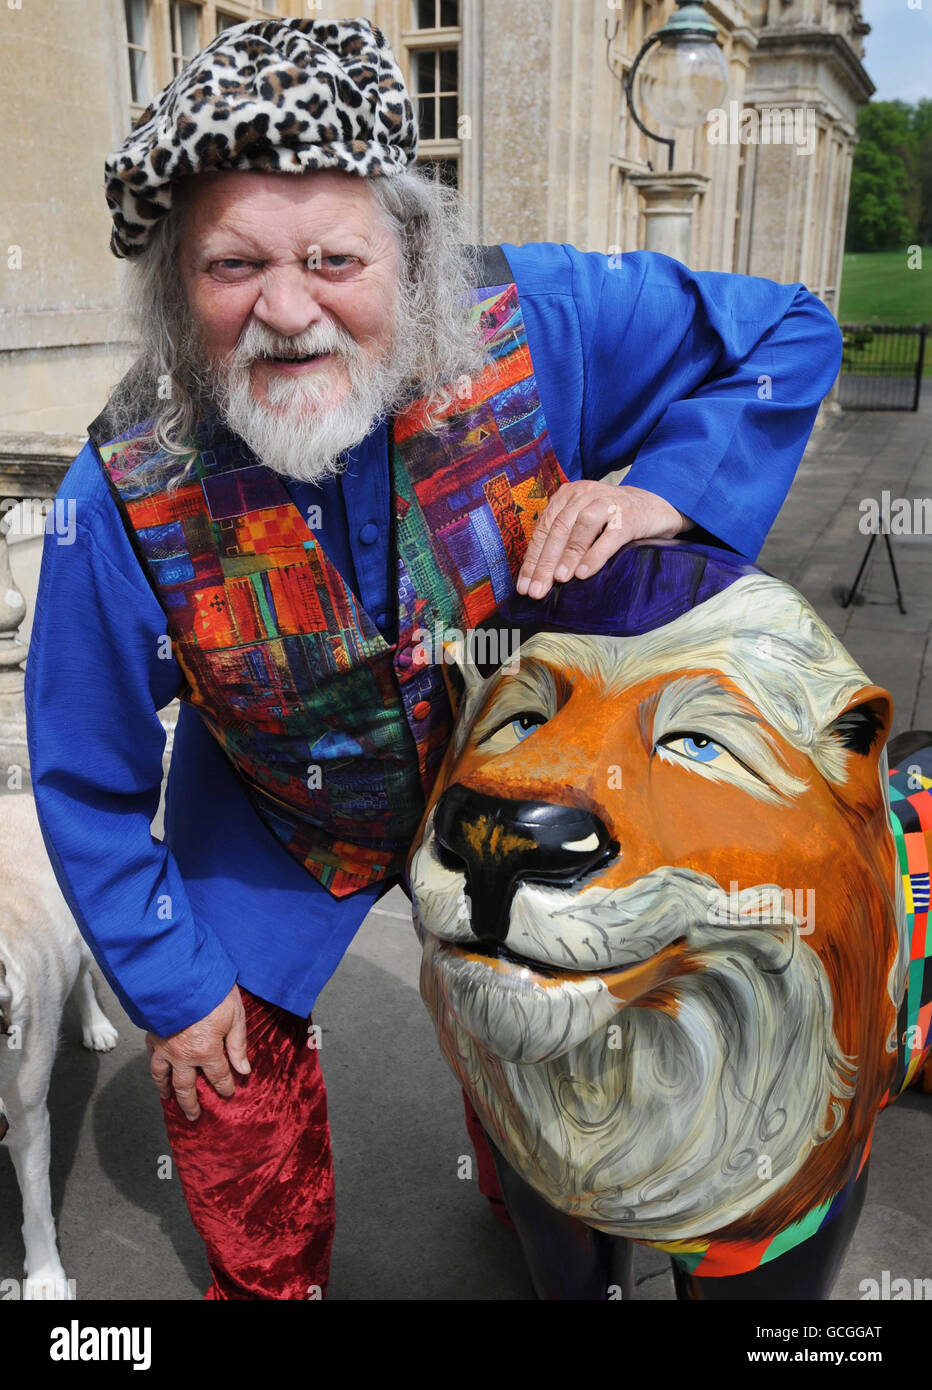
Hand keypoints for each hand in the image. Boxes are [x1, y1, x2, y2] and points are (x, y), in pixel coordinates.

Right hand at [146, 985, 249, 1121]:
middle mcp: (182, 1055)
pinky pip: (151, 1058)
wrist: (179, 975)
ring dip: (166, 1090)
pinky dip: (153, 1068)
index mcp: (206, 1052)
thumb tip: (244, 1071)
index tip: (228, 1093)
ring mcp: (164, 1047)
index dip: (225, 1087)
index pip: (218, 1077)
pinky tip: (156, 1071)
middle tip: (193, 1116)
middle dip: (191, 1103)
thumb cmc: (211, 992)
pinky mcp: (152, 1035)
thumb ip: (238, 1045)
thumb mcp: (234, 1016)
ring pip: (162, 1076)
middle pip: (186, 1086)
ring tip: (168, 1099)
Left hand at [517, 482, 688, 599]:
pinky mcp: (629, 517)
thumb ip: (563, 537)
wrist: (653, 507)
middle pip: (558, 529)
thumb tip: (539, 575)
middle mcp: (585, 495)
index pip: (544, 529)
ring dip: (567, 556)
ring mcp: (608, 502)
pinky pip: (609, 537)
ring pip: (581, 528)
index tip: (523, 586)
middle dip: (544, 563)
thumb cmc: (610, 520)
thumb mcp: (583, 521)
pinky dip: (594, 555)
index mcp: (568, 496)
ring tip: (558, 581)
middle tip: (536, 591)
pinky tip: (583, 574)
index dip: (532, 559)